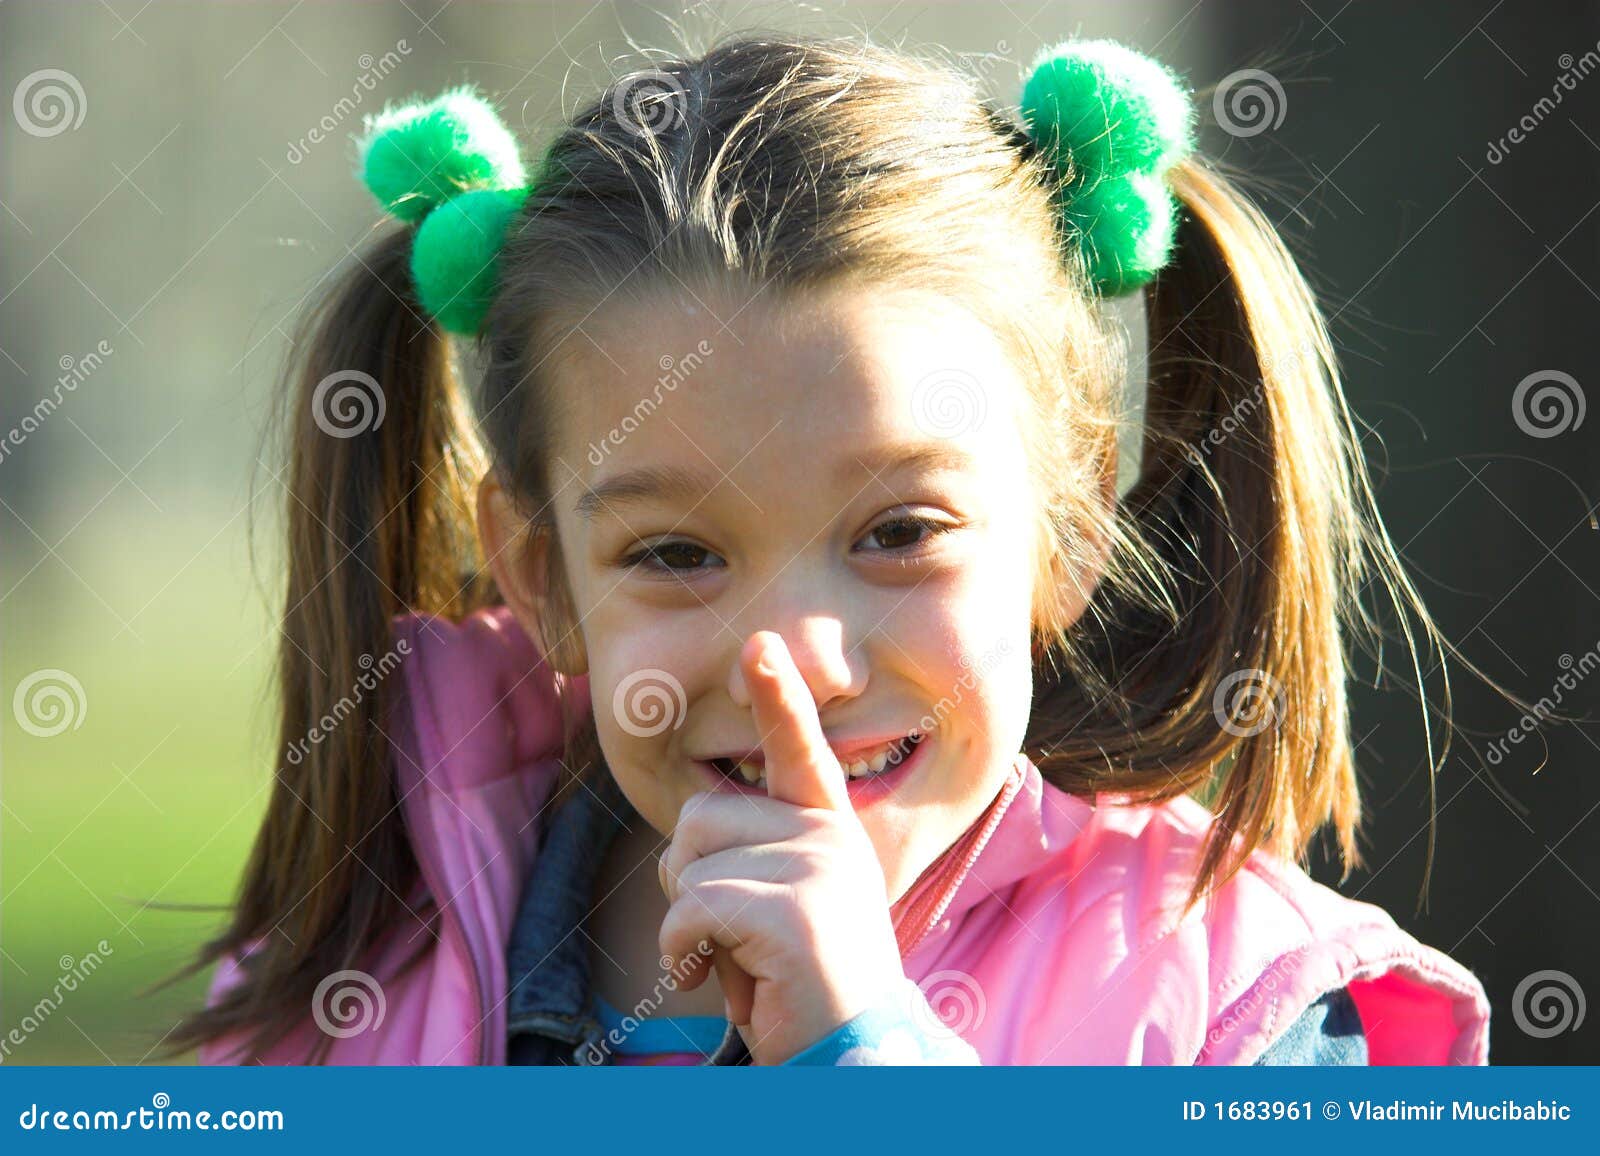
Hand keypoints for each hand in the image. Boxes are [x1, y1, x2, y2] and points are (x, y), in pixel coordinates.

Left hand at [656, 631, 906, 1063]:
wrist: (847, 1054)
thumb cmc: (799, 984)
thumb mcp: (778, 905)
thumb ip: (751, 856)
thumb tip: (691, 828)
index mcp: (827, 828)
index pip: (798, 750)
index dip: (778, 696)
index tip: (761, 644)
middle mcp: (829, 835)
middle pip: (700, 817)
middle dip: (688, 881)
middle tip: (728, 936)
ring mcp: (817, 868)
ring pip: (690, 864)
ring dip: (689, 924)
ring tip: (736, 959)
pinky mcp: (794, 911)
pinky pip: (691, 909)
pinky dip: (682, 953)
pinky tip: (715, 979)